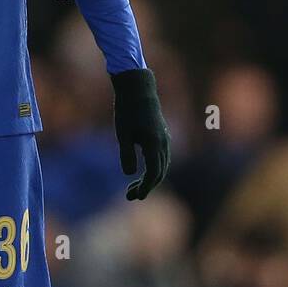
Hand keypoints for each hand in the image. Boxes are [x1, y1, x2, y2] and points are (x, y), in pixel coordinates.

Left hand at [111, 68, 170, 200]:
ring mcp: (165, 139)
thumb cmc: (127, 110)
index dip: (145, 187)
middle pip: (159, 172)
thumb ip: (127, 154)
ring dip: (150, 179)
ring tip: (133, 189)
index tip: (136, 197)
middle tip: (130, 196)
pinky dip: (153, 169)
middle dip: (146, 187)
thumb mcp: (122, 133)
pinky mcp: (162, 136)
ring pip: (162, 166)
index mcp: (153, 143)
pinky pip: (162, 158)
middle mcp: (163, 143)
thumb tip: (130, 174)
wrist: (138, 89)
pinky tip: (141, 174)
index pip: (153, 173)